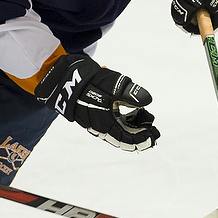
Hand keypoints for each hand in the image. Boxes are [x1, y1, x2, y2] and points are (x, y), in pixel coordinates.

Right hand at [34, 53, 158, 151]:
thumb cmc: (87, 81)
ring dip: (133, 126)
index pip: (127, 140)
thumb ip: (129, 93)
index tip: (154, 133)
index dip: (143, 139)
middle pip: (124, 138)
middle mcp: (100, 127)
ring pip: (119, 131)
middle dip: (140, 134)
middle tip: (152, 125)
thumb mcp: (111, 84)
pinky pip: (114, 123)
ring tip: (144, 116)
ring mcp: (97, 122)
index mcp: (105, 124)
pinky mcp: (95, 115)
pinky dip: (125, 120)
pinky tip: (131, 109)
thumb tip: (147, 100)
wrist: (62, 77)